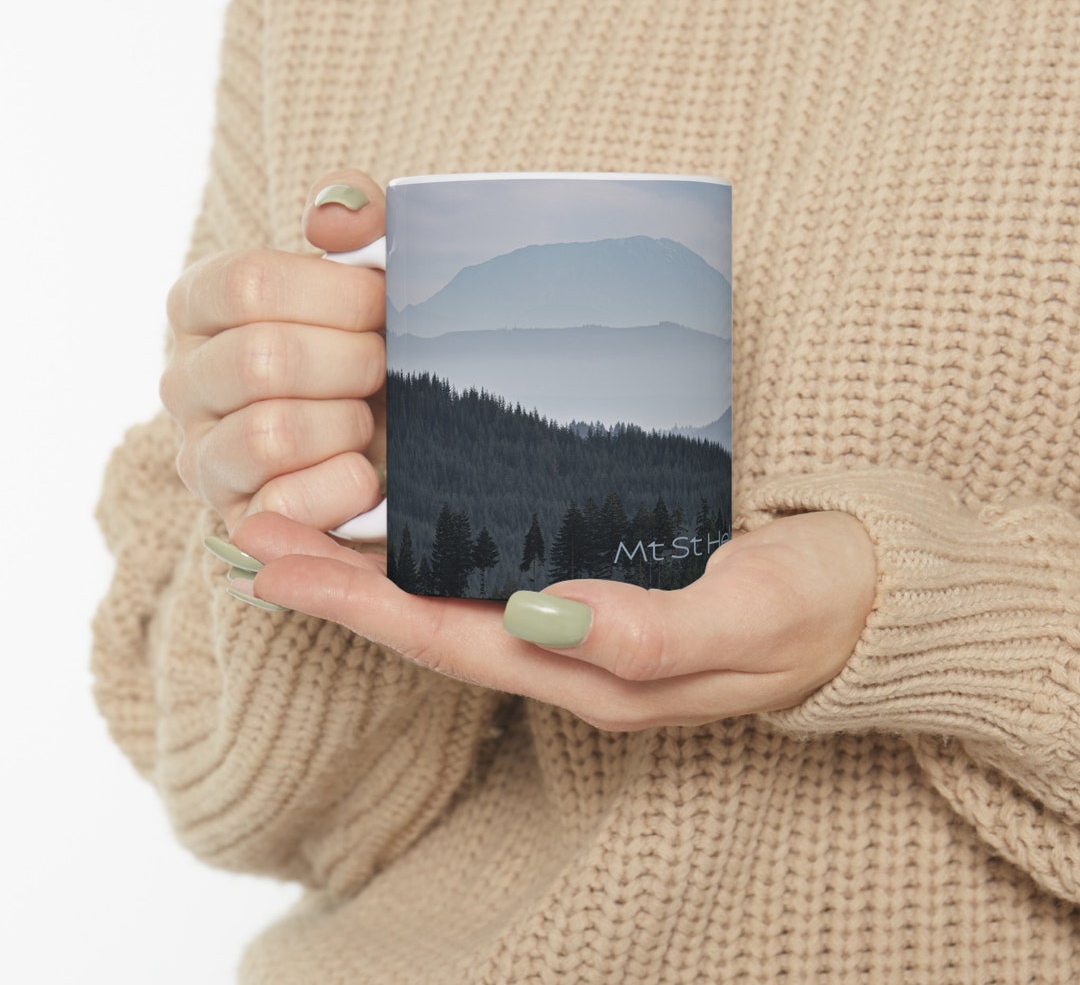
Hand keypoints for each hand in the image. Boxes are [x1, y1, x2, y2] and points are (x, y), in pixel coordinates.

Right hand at [161, 171, 387, 533]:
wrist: (399, 436)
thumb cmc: (377, 342)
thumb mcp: (375, 271)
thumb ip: (359, 219)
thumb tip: (332, 217)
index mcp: (201, 306)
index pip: (248, 283)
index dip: (337, 295)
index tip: (383, 304)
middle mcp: (184, 380)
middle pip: (262, 360)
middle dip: (353, 362)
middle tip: (385, 366)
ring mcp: (202, 456)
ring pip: (269, 434)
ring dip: (347, 423)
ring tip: (367, 418)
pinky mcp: (238, 520)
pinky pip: (284, 506)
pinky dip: (344, 485)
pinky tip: (366, 471)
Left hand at [225, 510, 875, 729]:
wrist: (866, 600)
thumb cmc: (814, 605)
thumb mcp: (751, 616)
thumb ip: (653, 629)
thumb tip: (546, 617)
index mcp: (595, 671)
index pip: (450, 640)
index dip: (357, 605)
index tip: (275, 562)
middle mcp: (570, 655)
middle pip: (429, 625)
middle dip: (336, 585)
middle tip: (251, 533)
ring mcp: (580, 626)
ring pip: (451, 603)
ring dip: (370, 569)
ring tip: (298, 525)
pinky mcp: (597, 588)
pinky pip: (493, 577)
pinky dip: (432, 551)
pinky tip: (404, 520)